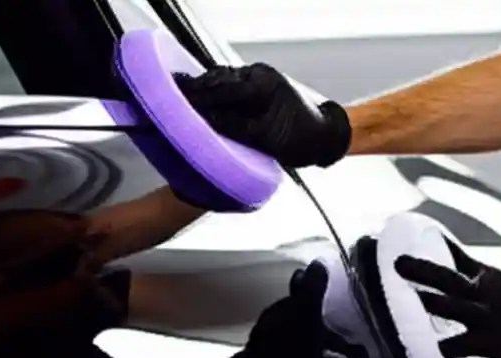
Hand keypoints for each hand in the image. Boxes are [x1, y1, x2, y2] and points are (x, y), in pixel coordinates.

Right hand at [176, 64, 350, 168]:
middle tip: (173, 100)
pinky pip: (233, 87)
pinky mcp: (260, 85)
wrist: (327, 136)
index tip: (179, 105)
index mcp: (263, 84)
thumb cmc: (303, 138)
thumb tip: (209, 121)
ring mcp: (260, 77)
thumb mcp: (268, 138)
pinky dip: (218, 94)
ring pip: (224, 81)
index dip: (198, 98)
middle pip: (219, 80)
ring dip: (205, 91)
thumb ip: (237, 127)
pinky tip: (205, 103)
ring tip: (183, 100)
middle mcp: (260, 75)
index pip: (222, 89)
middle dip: (197, 91)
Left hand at [228, 262, 366, 357]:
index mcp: (292, 306)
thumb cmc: (286, 339)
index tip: (343, 285)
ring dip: (347, 351)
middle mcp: (292, 322)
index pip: (307, 289)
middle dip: (344, 325)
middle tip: (367, 327)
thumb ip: (312, 289)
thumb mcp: (303, 311)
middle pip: (322, 319)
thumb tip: (318, 262)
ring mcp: (295, 344)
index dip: (321, 285)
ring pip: (326, 343)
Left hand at [394, 240, 500, 357]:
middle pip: (446, 276)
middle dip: (419, 269)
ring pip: (447, 306)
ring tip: (403, 303)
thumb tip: (469, 293)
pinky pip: (457, 346)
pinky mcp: (490, 343)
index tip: (410, 239)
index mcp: (492, 276)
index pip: (456, 255)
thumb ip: (489, 290)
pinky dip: (440, 350)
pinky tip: (425, 354)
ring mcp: (486, 317)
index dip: (432, 247)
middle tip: (397, 263)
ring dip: (425, 302)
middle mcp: (486, 293)